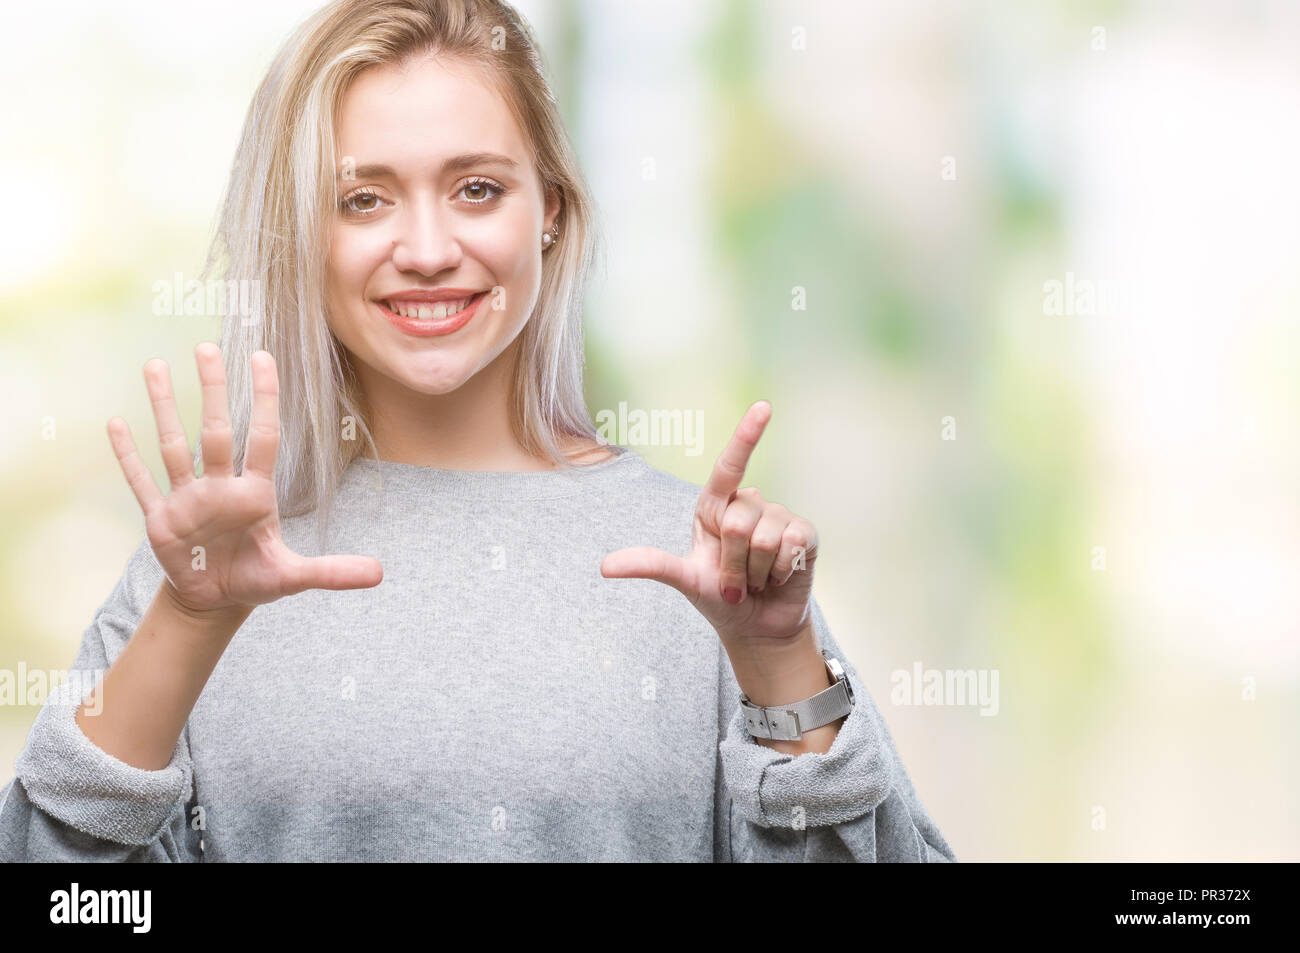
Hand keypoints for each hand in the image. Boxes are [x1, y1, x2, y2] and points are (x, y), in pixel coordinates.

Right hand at [107, 343, 382, 618]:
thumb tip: (380, 575)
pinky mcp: (160, 519)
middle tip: (207, 346)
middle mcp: (220, 488)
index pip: (263, 437)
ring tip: (156, 365)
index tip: (262, 358)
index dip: (265, 399)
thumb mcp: (294, 577)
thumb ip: (332, 572)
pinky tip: (116, 424)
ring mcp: (188, 499)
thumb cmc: (255, 579)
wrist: (214, 602)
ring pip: (174, 446)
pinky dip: (128, 457)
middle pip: (216, 431)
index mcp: (255, 495)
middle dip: (213, 391)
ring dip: (165, 408)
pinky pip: (142, 482)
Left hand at [600, 400, 818, 648]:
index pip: (730, 466)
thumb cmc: (719, 598)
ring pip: (765, 537)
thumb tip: (604, 567)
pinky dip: (781, 571)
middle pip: (738, 521)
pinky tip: (779, 577)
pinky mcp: (804, 536)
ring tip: (757, 580)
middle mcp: (749, 505)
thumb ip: (650, 565)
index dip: (746, 436)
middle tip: (736, 582)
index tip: (763, 407)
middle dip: (732, 563)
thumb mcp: (683, 579)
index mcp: (716, 506)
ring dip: (756, 572)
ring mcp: (779, 518)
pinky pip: (792, 543)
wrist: (756, 627)